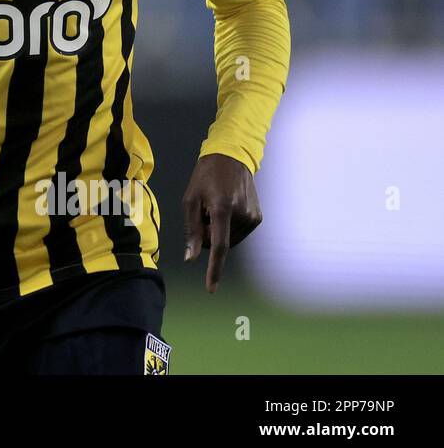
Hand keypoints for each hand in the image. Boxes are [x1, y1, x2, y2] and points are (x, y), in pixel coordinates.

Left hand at [181, 153, 262, 292]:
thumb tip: (191, 259)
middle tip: (204, 213)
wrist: (231, 158)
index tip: (210, 288)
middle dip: (206, 236)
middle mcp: (241, 214)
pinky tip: (226, 208)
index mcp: (222, 208)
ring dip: (217, 232)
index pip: (218, 246)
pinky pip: (237, 234)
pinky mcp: (258, 218)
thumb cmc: (205, 178)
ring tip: (216, 207)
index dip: (213, 269)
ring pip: (228, 241)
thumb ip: (191, 230)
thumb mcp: (190, 200)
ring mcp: (252, 217)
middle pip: (218, 243)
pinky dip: (228, 228)